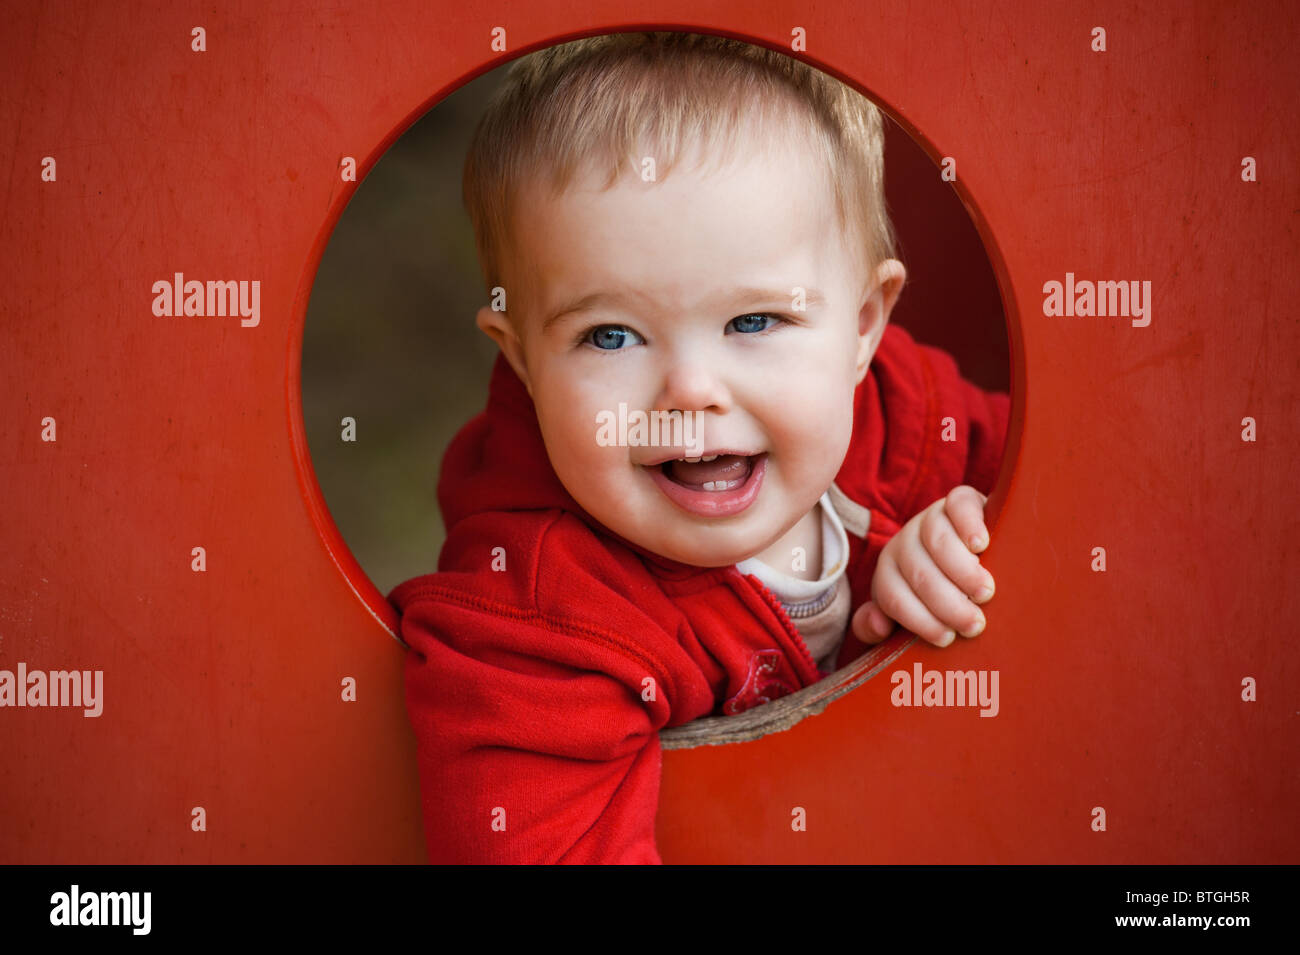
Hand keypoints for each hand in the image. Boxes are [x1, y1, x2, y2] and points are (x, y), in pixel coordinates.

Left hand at [851, 485, 995, 647]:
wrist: (977, 552)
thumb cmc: (941, 594)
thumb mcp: (910, 613)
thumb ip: (879, 626)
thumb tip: (876, 625)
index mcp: (889, 571)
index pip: (893, 597)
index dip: (919, 620)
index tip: (947, 638)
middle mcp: (904, 542)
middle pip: (918, 572)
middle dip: (946, 603)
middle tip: (974, 624)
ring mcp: (930, 518)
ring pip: (937, 541)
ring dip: (962, 571)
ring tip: (984, 593)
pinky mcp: (959, 500)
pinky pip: (958, 506)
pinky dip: (969, 525)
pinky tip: (981, 545)